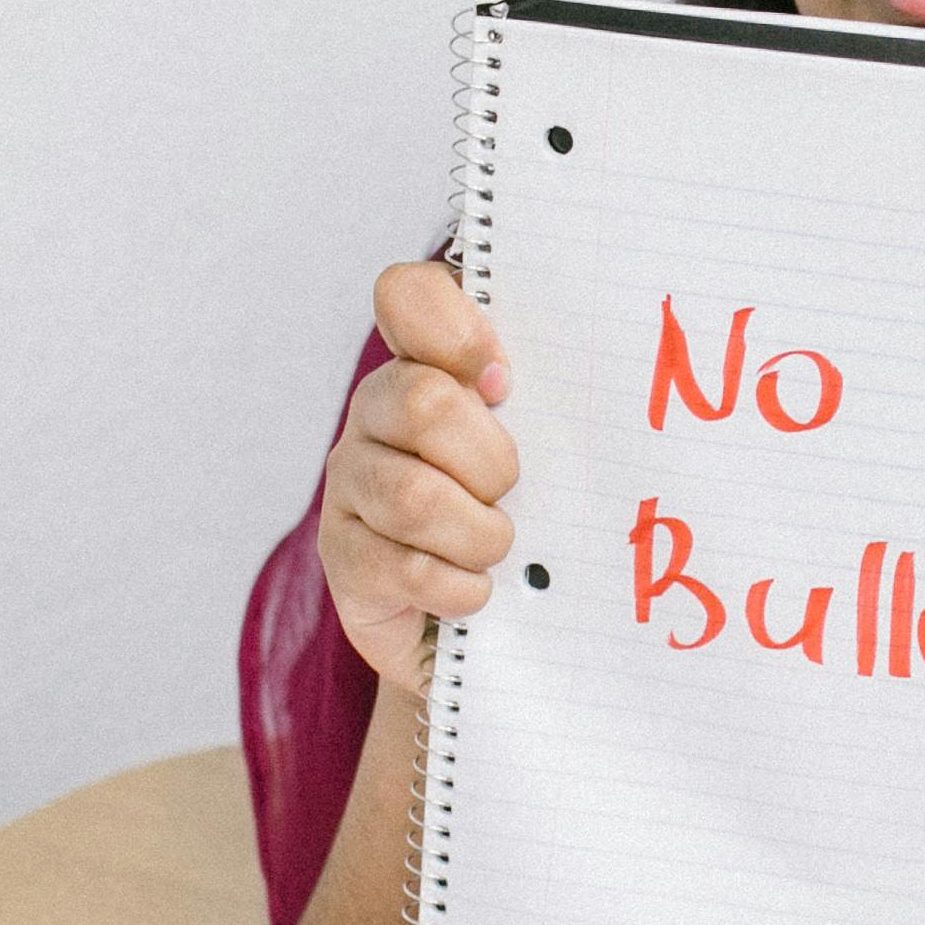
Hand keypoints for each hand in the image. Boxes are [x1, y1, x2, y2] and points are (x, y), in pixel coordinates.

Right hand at [319, 259, 521, 696]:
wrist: (488, 629)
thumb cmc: (529, 520)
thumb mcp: (546, 449)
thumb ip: (547, 401)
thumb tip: (581, 381)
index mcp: (428, 363)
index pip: (410, 294)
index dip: (457, 330)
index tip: (503, 381)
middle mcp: (377, 412)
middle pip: (423, 403)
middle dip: (490, 461)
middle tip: (512, 491)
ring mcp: (351, 483)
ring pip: (412, 495)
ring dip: (479, 534)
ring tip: (499, 548)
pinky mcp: (343, 558)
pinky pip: (405, 568)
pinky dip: (459, 587)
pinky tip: (476, 592)